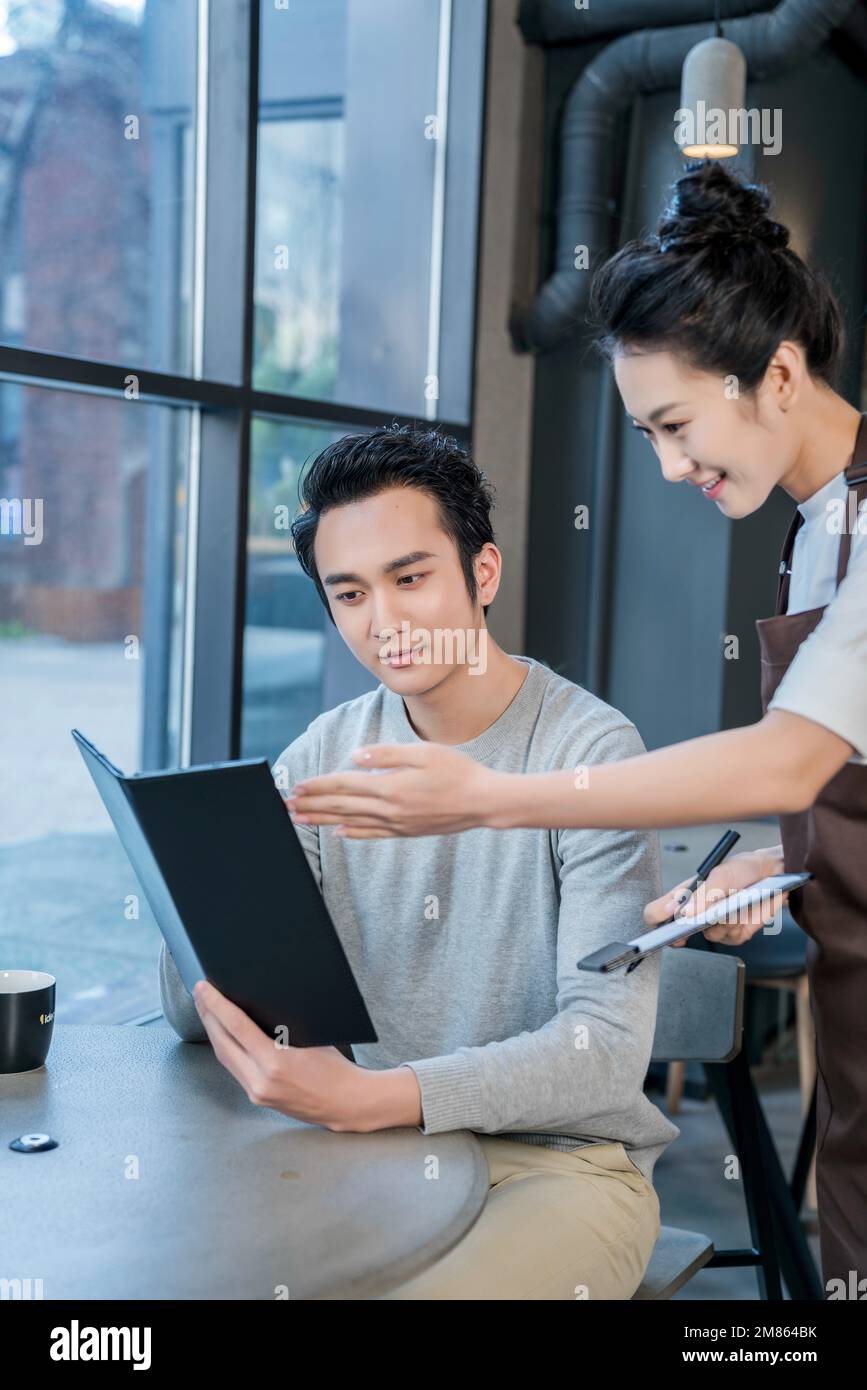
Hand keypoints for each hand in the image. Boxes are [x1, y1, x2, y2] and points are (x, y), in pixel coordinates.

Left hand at [192, 980, 372, 1129]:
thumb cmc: (335, 1068)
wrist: (346, 1103)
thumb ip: (281, 1026)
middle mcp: (260, 1080)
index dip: (217, 1004)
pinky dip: (225, 1047)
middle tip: (199, 992)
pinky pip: (233, 1068)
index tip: (204, 988)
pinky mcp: (257, 1098)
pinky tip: (221, 1034)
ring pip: (224, 1057)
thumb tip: (254, 1004)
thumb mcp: (311, 1037)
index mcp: (275, 1063)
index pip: (237, 1027)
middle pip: (222, 1042)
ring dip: (213, 1031)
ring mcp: (256, 1092)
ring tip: (206, 1009)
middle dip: (208, 1014)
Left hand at [285, 741, 500, 837]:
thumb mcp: (424, 752)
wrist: (484, 802)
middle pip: (341, 806)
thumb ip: (387, 754)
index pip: (344, 786)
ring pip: (351, 822)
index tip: (297, 786)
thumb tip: (355, 757)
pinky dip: (353, 834)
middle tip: (287, 806)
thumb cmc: (458, 772)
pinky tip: (339, 833)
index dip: (319, 786)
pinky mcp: (406, 832)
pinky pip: (373, 834)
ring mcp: (397, 824)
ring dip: (323, 820)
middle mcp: (390, 809)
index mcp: (391, 786)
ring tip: (301, 820)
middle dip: (312, 805)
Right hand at [643, 846, 788, 947]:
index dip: (657, 916)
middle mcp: (698, 911)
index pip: (660, 909)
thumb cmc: (744, 868)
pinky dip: (738, 925)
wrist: (775, 874)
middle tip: (689, 928)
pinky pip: (730, 937)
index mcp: (687, 894)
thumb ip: (703, 894)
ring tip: (733, 905)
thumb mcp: (722, 874)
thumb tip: (684, 913)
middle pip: (677, 932)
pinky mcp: (734, 933)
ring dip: (722, 922)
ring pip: (709, 936)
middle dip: (684, 933)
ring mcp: (715, 924)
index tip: (664, 919)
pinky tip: (744, 911)